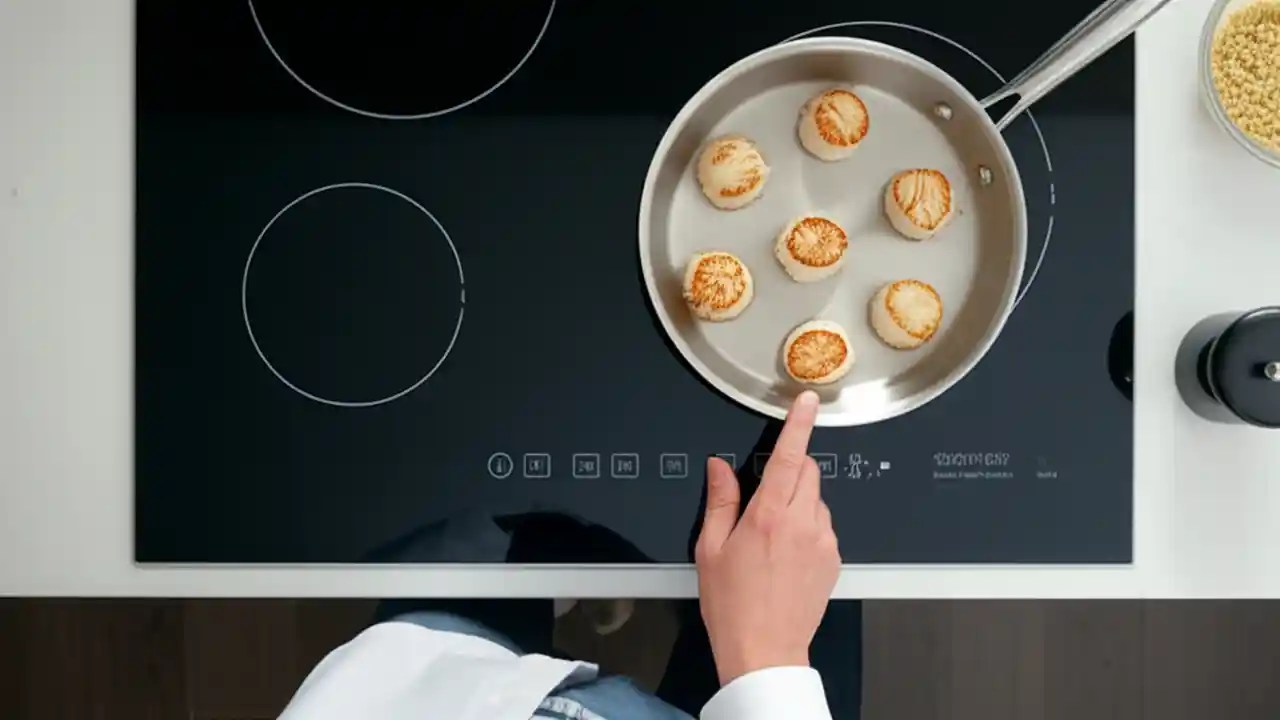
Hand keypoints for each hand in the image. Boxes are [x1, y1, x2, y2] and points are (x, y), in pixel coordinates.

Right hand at [694, 391, 840, 685]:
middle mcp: (803, 524)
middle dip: (791, 468)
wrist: (764, 649)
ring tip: (771, 535)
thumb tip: (718, 467)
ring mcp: (823, 542)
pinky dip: (808, 526)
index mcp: (768, 517)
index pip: (788, 457)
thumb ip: (720, 500)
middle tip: (764, 495)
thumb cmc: (732, 605)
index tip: (807, 401)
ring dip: (798, 501)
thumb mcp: (710, 549)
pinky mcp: (833, 559)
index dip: (798, 424)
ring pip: (817, 499)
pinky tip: (786, 553)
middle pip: (808, 471)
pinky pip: (823, 526)